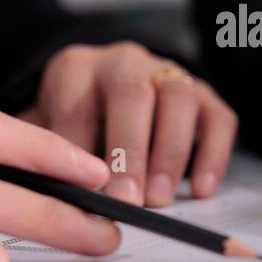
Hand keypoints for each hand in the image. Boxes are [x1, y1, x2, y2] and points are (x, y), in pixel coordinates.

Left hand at [23, 42, 237, 206]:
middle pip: (131, 93)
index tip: (84, 190)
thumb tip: (52, 199)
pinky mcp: (203, 94)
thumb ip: (46, 158)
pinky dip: (213, 154)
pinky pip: (217, 117)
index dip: (80, 149)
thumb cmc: (73, 122)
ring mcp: (167, 73)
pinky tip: (201, 188)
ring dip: (170, 152)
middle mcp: (124, 62)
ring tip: (159, 198)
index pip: (77, 104)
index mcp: (76, 68)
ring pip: (179, 98)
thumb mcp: (44, 132)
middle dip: (130, 150)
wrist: (102, 96)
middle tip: (127, 199)